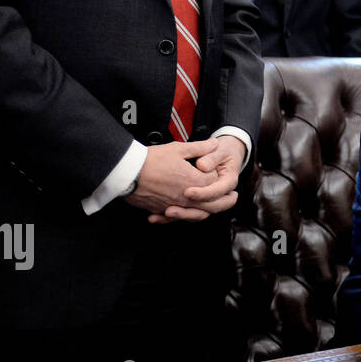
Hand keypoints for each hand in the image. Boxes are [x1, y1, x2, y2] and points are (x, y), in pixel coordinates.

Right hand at [126, 136, 243, 222]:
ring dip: (209, 211)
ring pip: (198, 214)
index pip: (215, 182)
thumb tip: (215, 143)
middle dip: (226, 201)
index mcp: (195, 180)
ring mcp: (175, 206)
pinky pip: (179, 218)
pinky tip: (187, 213)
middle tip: (233, 198)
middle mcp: (187, 197)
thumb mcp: (178, 148)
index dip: (216, 175)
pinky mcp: (162, 210)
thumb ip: (200, 148)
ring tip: (214, 208)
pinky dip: (186, 216)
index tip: (214, 170)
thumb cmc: (152, 159)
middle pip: (213, 203)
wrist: (127, 173)